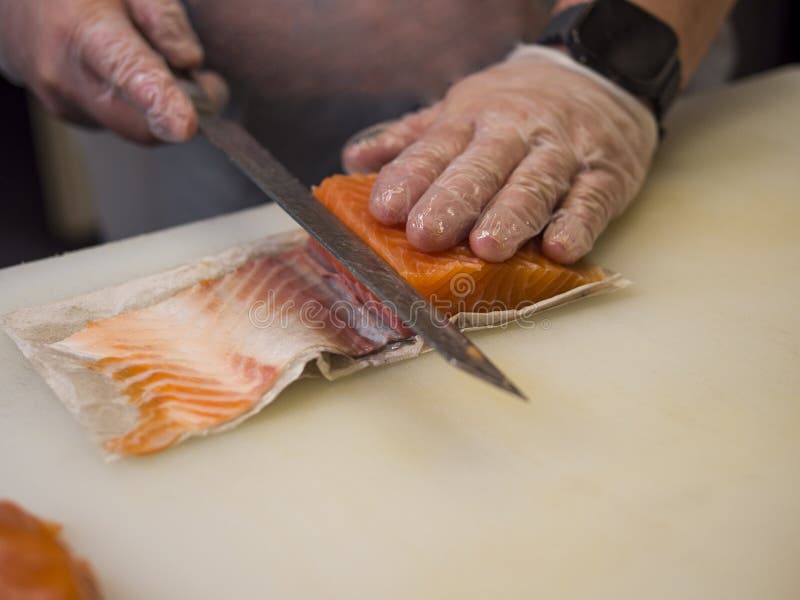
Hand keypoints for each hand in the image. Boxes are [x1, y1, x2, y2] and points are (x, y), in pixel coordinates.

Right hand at [0, 0, 226, 142]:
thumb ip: (160, 14)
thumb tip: (189, 60)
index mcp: (80, 28)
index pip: (127, 70)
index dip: (160, 100)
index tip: (185, 124)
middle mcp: (62, 74)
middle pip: (139, 123)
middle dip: (181, 111)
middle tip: (206, 82)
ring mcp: (59, 101)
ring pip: (133, 125)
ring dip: (158, 107)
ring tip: (153, 62)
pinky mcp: (66, 113)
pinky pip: (117, 121)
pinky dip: (136, 105)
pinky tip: (125, 71)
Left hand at [342, 46, 657, 263]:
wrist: (598, 71)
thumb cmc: (516, 104)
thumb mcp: (459, 109)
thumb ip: (411, 138)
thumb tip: (354, 159)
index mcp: (472, 118)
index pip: (437, 148)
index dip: (411, 178)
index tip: (384, 209)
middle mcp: (516, 133)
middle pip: (482, 167)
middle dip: (453, 201)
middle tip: (426, 235)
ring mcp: (564, 153)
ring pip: (536, 184)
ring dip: (512, 215)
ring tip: (487, 247)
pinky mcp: (607, 173)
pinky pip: (593, 199)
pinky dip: (579, 222)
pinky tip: (561, 247)